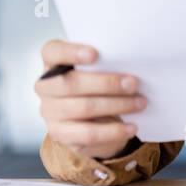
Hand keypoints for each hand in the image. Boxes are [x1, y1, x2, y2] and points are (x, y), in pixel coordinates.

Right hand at [35, 40, 144, 159]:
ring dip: (117, 105)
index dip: (70, 52)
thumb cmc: (98, 84)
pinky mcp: (60, 134)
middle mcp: (45, 87)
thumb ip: (106, 63)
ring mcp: (50, 112)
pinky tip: (132, 127)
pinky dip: (113, 131)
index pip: (52, 52)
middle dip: (107, 83)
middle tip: (133, 83)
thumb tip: (133, 64)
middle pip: (70, 83)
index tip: (95, 54)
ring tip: (140, 103)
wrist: (93, 118)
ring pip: (83, 108)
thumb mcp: (99, 69)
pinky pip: (88, 134)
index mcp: (52, 63)